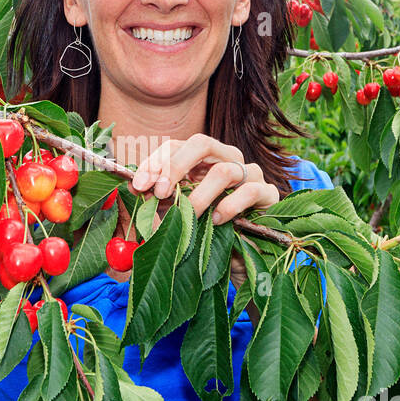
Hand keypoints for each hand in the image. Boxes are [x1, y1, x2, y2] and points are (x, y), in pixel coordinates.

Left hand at [128, 134, 279, 224]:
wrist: (244, 258)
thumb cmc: (207, 232)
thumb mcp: (178, 215)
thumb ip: (158, 201)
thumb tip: (131, 187)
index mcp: (203, 161)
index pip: (177, 146)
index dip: (156, 162)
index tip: (139, 185)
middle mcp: (227, 160)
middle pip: (202, 143)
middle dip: (176, 166)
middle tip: (160, 192)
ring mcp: (251, 175)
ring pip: (225, 170)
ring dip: (200, 194)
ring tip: (188, 213)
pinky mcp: (268, 195)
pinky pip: (251, 191)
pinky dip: (230, 205)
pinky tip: (218, 220)